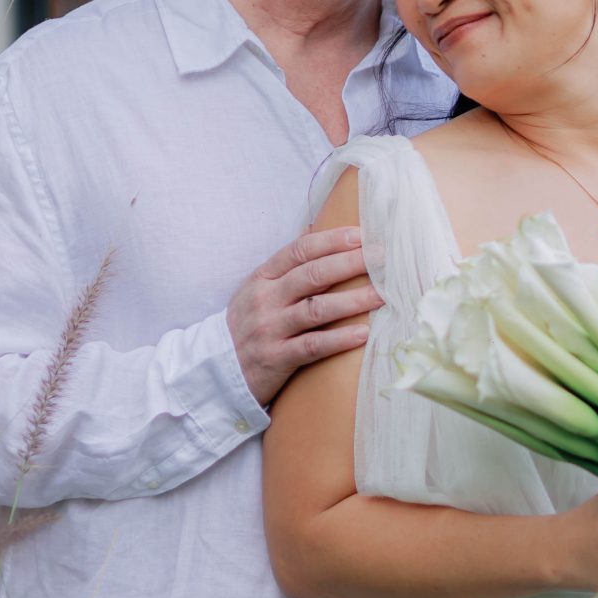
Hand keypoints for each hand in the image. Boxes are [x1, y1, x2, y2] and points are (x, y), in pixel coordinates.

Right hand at [228, 227, 381, 406]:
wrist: (215, 369)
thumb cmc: (247, 324)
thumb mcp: (258, 288)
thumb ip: (286, 264)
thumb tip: (313, 229)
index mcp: (262, 278)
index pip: (299, 251)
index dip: (332, 241)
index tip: (361, 235)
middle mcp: (265, 299)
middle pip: (312, 275)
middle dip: (350, 263)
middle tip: (382, 259)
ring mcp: (270, 329)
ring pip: (316, 309)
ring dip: (353, 301)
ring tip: (381, 295)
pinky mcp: (276, 358)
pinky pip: (312, 346)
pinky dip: (339, 339)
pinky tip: (363, 333)